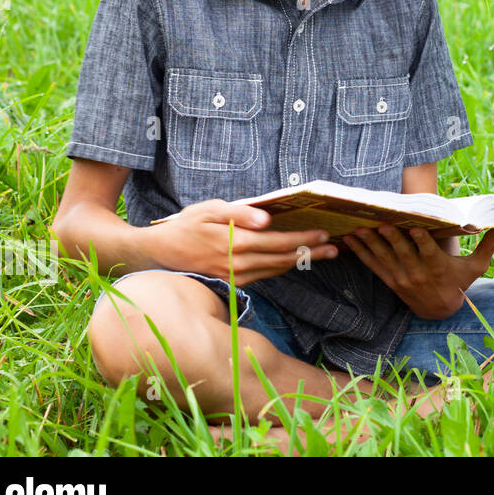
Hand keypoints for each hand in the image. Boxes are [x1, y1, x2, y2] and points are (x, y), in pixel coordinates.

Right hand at [148, 199, 339, 285]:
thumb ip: (239, 214)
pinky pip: (264, 275)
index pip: (279, 242)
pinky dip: (282, 267)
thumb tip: (267, 220)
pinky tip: (294, 260)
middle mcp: (238, 265)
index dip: (304, 239)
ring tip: (323, 254)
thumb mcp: (209, 210)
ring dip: (301, 261)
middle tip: (335, 248)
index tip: (325, 234)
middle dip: (311, 253)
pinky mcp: (232, 284)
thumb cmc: (185, 226)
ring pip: (276, 269)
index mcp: (235, 244)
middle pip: (283, 259)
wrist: (158, 254)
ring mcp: (236, 278)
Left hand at [344, 224, 493, 319]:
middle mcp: (418, 274)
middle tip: (383, 223)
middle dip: (392, 239)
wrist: (440, 311)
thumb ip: (487, 245)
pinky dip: (362, 252)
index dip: (423, 241)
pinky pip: (373, 265)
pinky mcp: (390, 280)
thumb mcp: (476, 266)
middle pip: (404, 254)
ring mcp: (401, 278)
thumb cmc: (459, 283)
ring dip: (372, 243)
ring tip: (360, 228)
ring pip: (384, 258)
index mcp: (438, 269)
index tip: (416, 227)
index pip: (430, 253)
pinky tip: (351, 239)